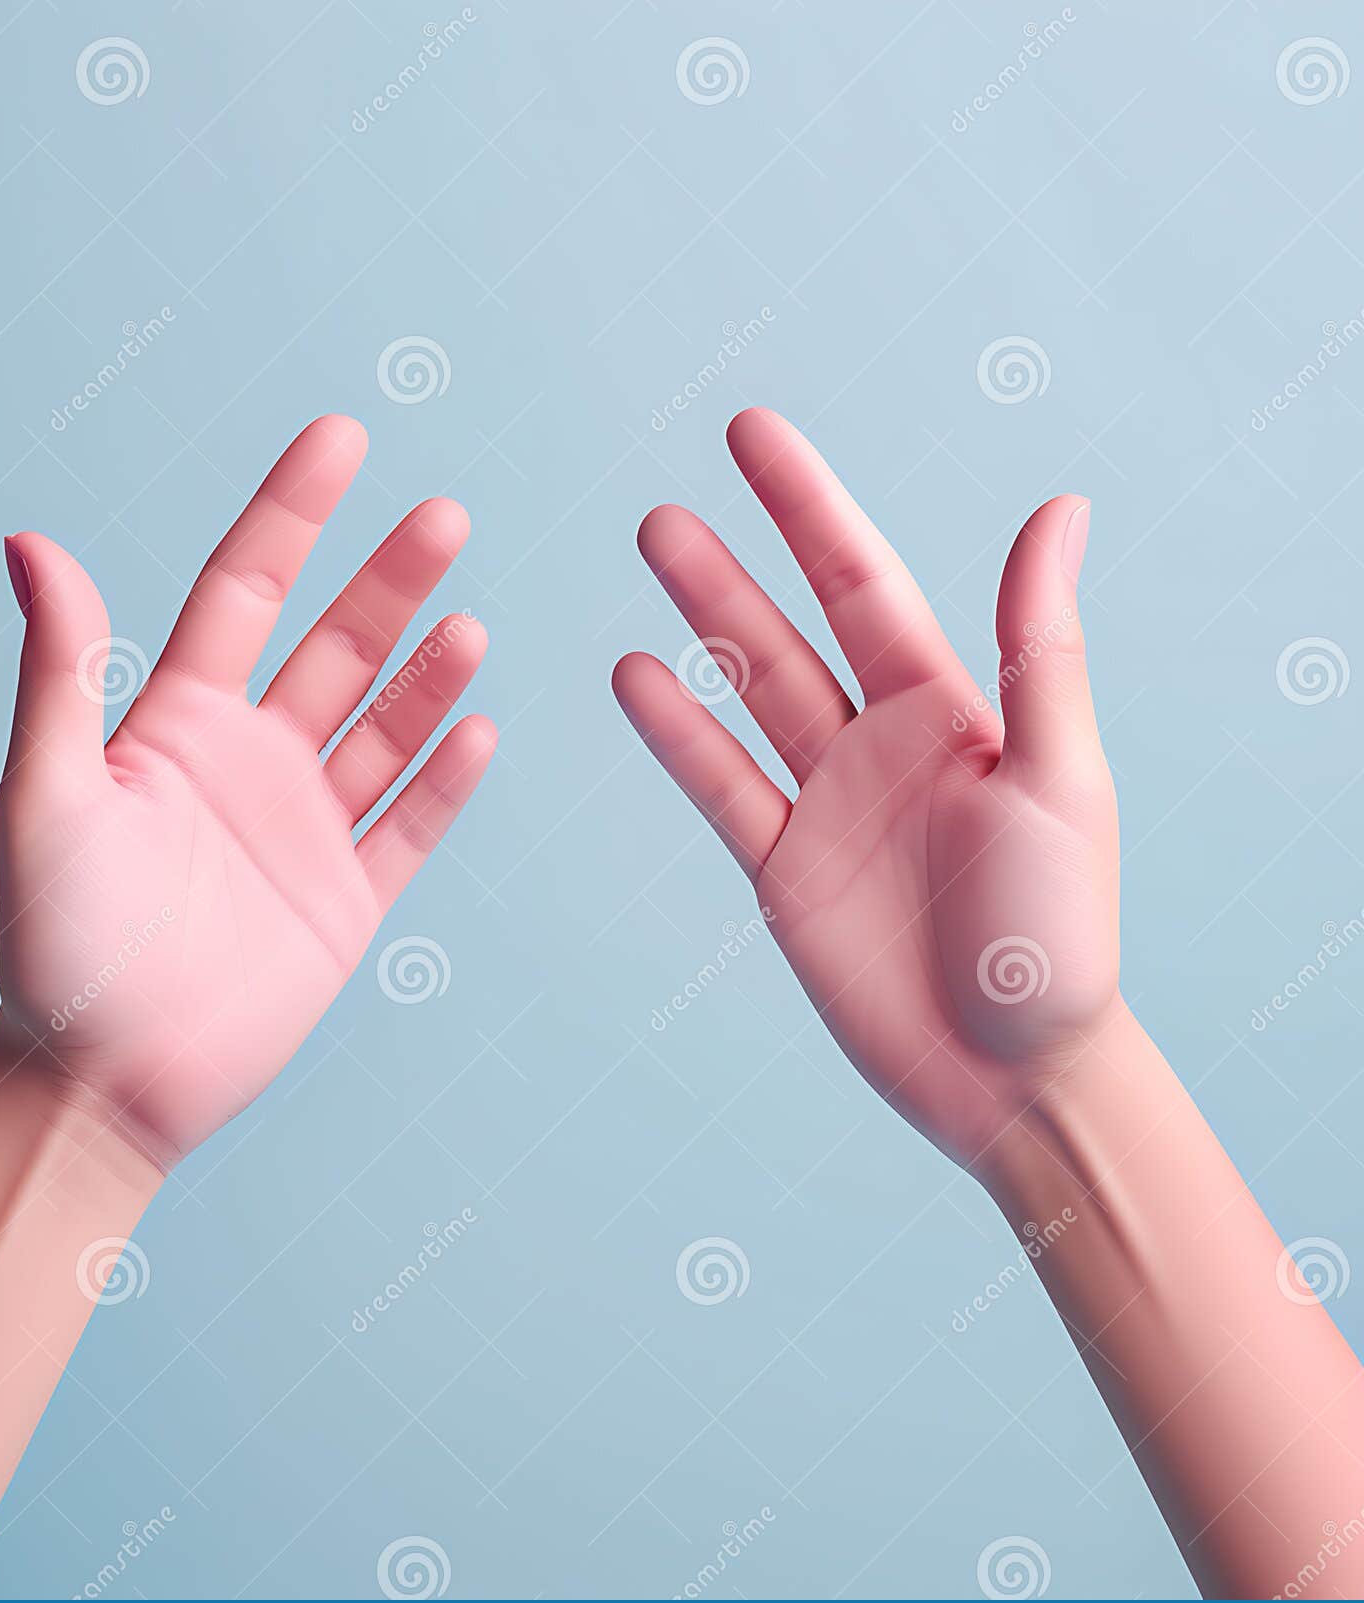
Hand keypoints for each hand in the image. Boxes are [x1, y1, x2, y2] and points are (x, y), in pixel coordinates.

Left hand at [0, 415, 494, 1165]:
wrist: (105, 1078)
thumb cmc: (56, 941)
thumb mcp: (44, 798)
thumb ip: (60, 676)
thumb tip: (32, 541)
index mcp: (179, 724)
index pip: (247, 589)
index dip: (293, 512)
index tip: (342, 437)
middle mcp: (251, 762)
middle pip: (338, 647)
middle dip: (390, 580)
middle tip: (446, 515)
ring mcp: (306, 829)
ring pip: (386, 730)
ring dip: (430, 675)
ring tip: (470, 625)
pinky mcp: (347, 901)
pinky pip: (410, 827)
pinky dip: (446, 782)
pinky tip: (479, 731)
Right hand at [613, 408, 1116, 1166]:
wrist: (1016, 1075)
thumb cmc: (1060, 936)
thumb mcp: (1062, 780)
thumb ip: (1038, 648)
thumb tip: (1059, 507)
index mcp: (953, 710)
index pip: (862, 582)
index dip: (806, 504)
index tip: (751, 434)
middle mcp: (881, 744)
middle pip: (787, 632)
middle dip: (728, 568)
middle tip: (662, 512)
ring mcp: (825, 807)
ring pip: (746, 696)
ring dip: (698, 627)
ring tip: (645, 559)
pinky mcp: (784, 873)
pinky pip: (721, 789)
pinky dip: (678, 735)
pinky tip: (634, 678)